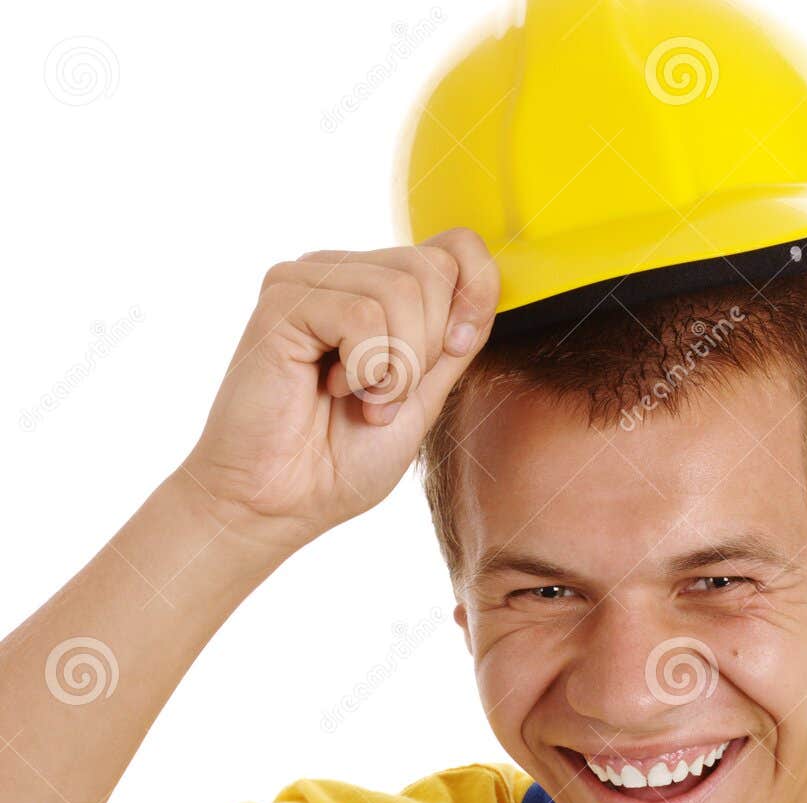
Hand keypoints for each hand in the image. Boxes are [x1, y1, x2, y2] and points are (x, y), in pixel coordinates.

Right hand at [179, 227, 498, 539]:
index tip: (453, 352)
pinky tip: (330, 389)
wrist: (277, 502)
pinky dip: (363, 368)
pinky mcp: (283, 300)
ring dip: (394, 368)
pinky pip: (361, 315)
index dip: (475, 297)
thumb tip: (484, 286)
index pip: (454, 249)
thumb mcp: (422, 397)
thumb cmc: (339, 462)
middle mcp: (342, 273)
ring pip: (403, 289)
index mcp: (377, 289)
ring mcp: (309, 280)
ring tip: (357, 400)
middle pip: (433, 270)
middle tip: (382, 398)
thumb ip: (451, 341)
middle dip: (425, 351)